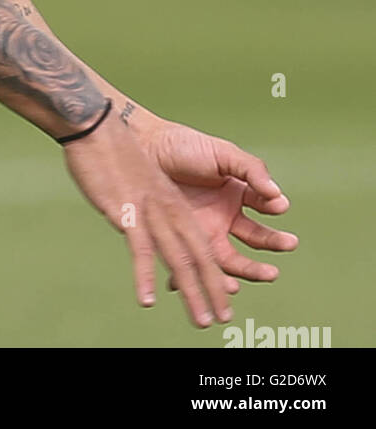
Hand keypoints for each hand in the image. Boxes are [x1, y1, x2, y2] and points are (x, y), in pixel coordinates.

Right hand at [61, 109, 237, 327]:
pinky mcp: (127, 210)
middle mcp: (170, 209)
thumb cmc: (114, 152)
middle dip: (214, 289)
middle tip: (222, 318)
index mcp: (175, 203)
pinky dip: (145, 276)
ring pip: (178, 258)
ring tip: (201, 319)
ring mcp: (150, 211)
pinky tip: (147, 299)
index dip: (216, 273)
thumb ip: (149, 204)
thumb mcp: (141, 180)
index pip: (203, 243)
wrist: (97, 126)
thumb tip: (145, 225)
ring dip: (191, 291)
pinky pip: (140, 249)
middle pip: (199, 255)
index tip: (225, 298)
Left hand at [142, 120, 297, 294]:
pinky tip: (211, 283)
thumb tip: (277, 194)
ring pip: (230, 259)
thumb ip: (251, 170)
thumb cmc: (183, 145)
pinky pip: (195, 264)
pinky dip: (202, 277)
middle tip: (284, 251)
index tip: (279, 205)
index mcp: (237, 193)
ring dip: (245, 272)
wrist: (145, 146)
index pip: (264, 207)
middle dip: (272, 246)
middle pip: (254, 239)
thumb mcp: (222, 153)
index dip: (274, 207)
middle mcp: (224, 215)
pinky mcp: (181, 240)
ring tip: (257, 275)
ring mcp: (204, 229)